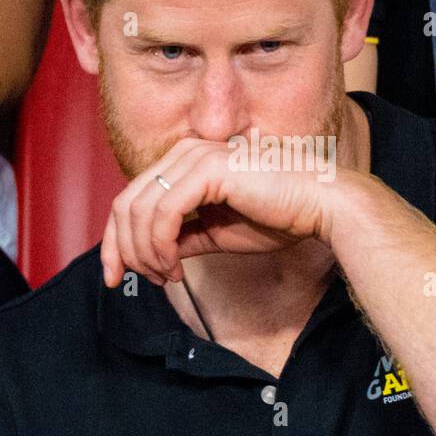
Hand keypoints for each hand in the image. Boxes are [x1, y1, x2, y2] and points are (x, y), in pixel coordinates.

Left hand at [100, 137, 343, 287]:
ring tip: (165, 276)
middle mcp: (185, 153)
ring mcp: (194, 158)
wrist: (320, 206)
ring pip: (139, 210)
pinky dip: (160, 245)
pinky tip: (174, 266)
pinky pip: (163, 213)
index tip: (115, 276)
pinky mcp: (207, 170)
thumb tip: (154, 256)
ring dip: (144, 253)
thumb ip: (184, 237)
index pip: (131, 199)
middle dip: (122, 250)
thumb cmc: (279, 216)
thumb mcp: (218, 232)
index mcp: (186, 162)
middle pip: (125, 203)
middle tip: (143, 281)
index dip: (115, 240)